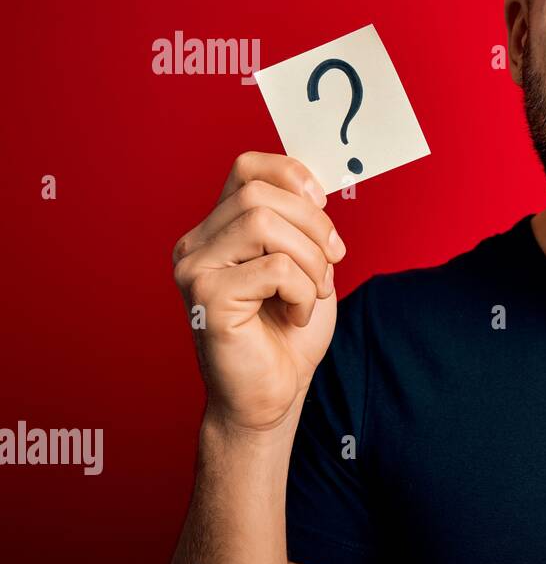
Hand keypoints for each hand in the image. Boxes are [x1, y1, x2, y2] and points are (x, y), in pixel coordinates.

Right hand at [172, 152, 346, 434]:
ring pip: (265, 224)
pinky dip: (301, 291)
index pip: (248, 167)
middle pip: (262, 194)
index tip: (323, 208)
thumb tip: (315, 186)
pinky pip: (274, 268)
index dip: (292, 175)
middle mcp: (196, 244)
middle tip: (332, 264)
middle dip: (314, 226)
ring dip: (309, 259)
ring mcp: (195, 270)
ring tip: (313, 292)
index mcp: (218, 229)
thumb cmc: (287, 333)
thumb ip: (301, 224)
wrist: (271, 396)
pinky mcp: (208, 298)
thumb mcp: (304, 264)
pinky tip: (295, 315)